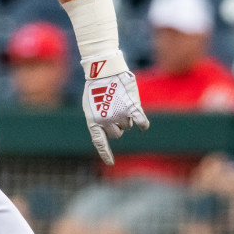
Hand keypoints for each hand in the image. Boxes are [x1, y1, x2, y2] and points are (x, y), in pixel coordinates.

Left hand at [81, 51, 149, 165]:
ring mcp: (119, 114)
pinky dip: (142, 124)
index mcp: (93, 122)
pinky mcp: (131, 106)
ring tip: (119, 102)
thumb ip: (98, 120)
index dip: (106, 153)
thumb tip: (107, 131)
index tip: (111, 163)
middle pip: (117, 134)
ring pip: (127, 126)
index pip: (100, 142)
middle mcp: (106, 121)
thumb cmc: (95, 86)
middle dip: (117, 126)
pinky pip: (140, 121)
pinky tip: (143, 126)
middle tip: (114, 112)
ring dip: (125, 118)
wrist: (104, 70)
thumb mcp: (90, 105)